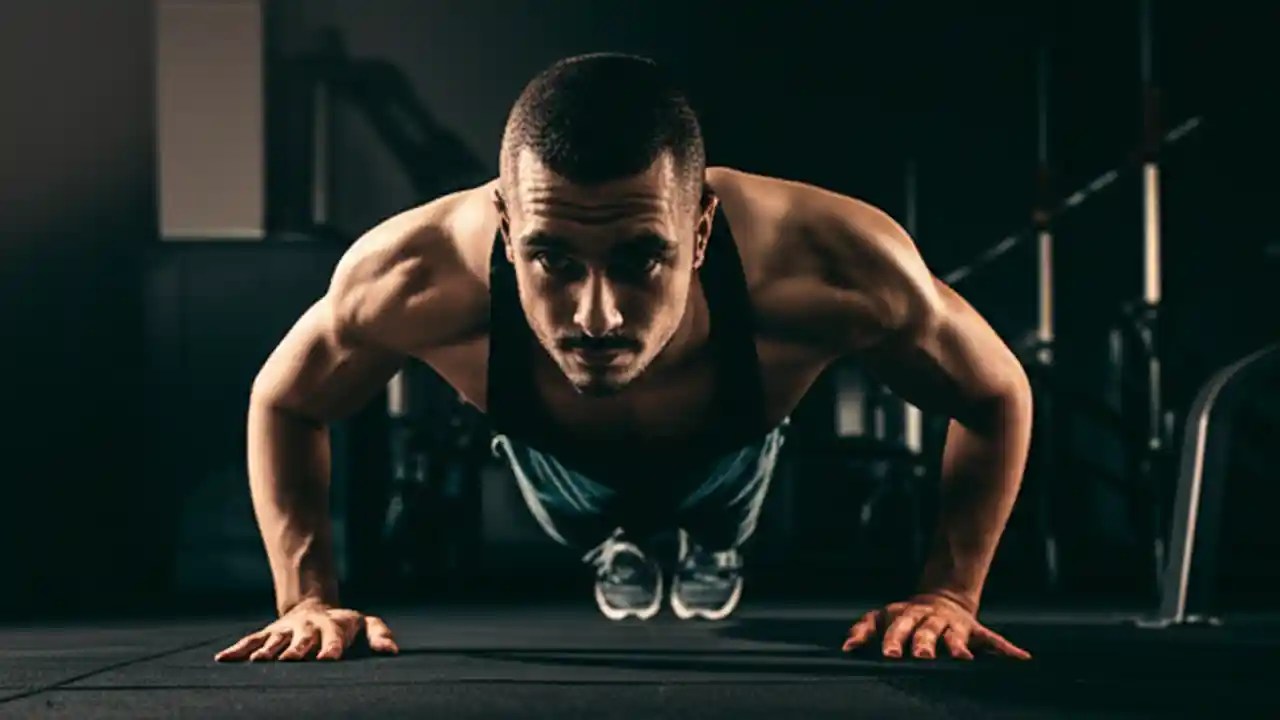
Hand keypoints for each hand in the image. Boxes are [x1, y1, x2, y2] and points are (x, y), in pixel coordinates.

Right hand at [214, 600, 399, 661]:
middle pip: (302, 639)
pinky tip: (222, 659)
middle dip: (296, 649)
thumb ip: (379, 635)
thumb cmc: (344, 625)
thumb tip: (392, 652)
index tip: (329, 659)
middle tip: (289, 660)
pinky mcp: (268, 634)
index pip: (333, 637)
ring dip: (267, 651)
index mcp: (332, 627)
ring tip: (258, 662)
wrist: (314, 608)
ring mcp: (285, 631)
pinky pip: (250, 641)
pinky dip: (237, 650)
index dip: (331, 647)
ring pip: (274, 641)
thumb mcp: (365, 624)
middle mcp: (307, 628)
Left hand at [841, 593, 1030, 660]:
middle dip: (924, 644)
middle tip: (922, 657)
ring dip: (957, 647)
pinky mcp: (974, 630)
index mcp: (908, 616)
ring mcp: (954, 625)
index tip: (890, 655)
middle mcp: (931, 620)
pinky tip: (1022, 659)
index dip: (894, 640)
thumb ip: (862, 630)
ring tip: (962, 659)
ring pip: (955, 636)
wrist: (941, 598)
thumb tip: (845, 648)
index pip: (899, 628)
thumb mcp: (881, 617)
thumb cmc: (905, 616)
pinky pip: (994, 640)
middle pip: (926, 631)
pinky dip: (1008, 649)